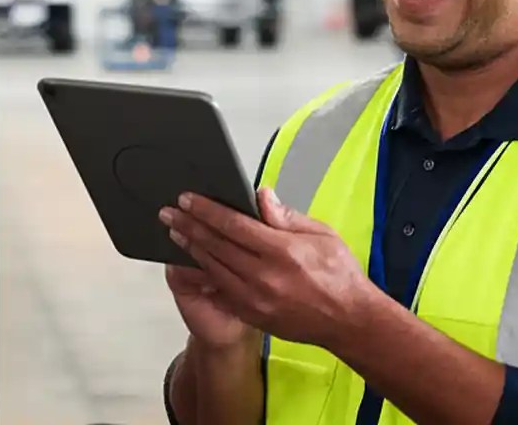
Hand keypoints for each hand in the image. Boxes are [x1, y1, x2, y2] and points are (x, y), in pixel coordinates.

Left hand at [160, 188, 377, 348]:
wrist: (348, 321)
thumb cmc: (339, 275)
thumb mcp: (322, 234)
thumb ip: (287, 216)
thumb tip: (261, 196)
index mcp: (281, 251)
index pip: (233, 224)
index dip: (206, 210)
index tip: (188, 199)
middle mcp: (264, 276)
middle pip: (216, 245)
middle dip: (189, 226)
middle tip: (168, 213)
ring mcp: (256, 299)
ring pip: (213, 268)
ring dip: (191, 249)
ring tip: (175, 233)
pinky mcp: (253, 314)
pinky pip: (221, 291)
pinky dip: (204, 275)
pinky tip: (193, 263)